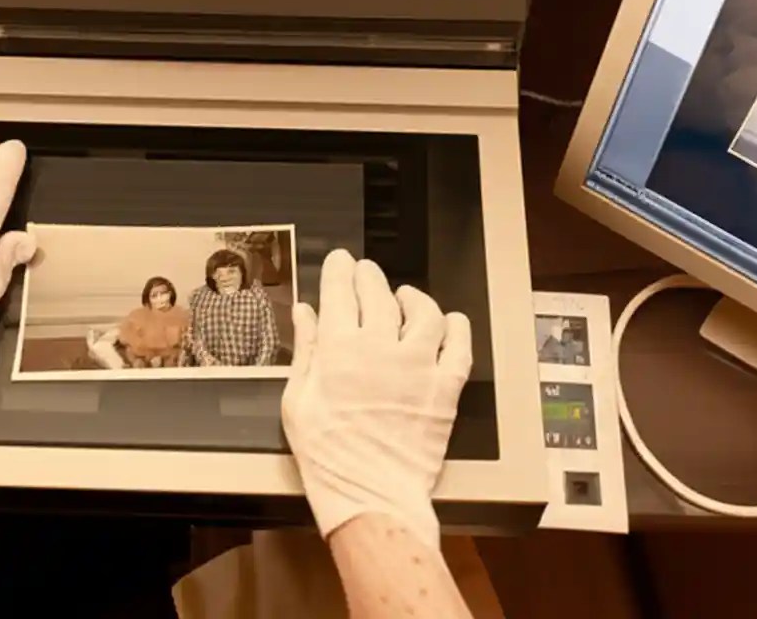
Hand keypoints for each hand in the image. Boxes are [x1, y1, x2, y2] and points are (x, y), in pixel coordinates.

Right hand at [282, 250, 471, 549]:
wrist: (370, 495)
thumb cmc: (328, 456)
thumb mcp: (297, 401)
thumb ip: (305, 351)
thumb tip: (305, 314)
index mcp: (339, 350)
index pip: (341, 292)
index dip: (339, 271)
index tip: (339, 262)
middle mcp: (382, 349)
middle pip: (379, 294)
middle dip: (370, 276)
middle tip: (365, 272)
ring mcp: (419, 367)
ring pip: (423, 312)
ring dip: (413, 298)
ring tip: (404, 297)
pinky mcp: (446, 388)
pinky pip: (460, 345)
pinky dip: (456, 327)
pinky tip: (449, 322)